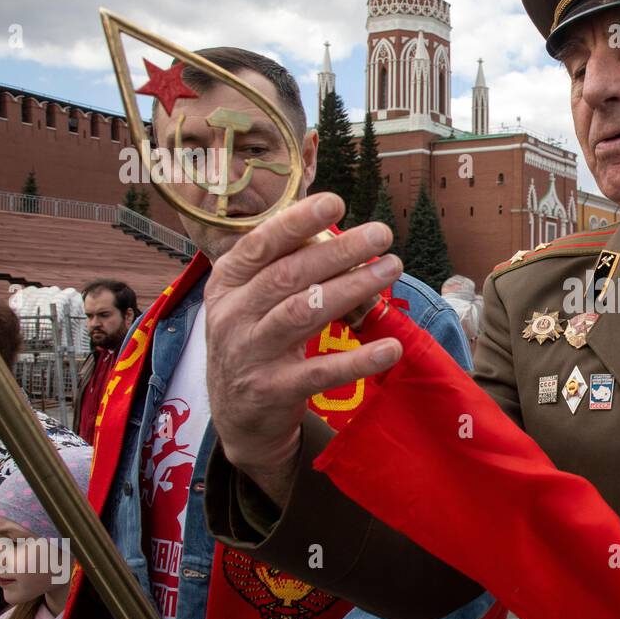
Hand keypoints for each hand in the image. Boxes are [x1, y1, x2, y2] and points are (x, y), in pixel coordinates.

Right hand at [205, 193, 403, 504]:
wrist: (238, 416)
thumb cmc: (256, 341)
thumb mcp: (252, 301)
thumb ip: (284, 266)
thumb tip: (335, 227)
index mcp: (228, 283)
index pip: (260, 245)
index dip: (296, 221)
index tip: (335, 201)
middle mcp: (233, 315)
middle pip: (289, 275)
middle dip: (339, 250)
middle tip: (382, 234)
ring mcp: (250, 354)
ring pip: (304, 313)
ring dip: (352, 288)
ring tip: (391, 268)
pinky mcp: (273, 390)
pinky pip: (320, 372)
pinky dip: (358, 360)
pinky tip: (392, 347)